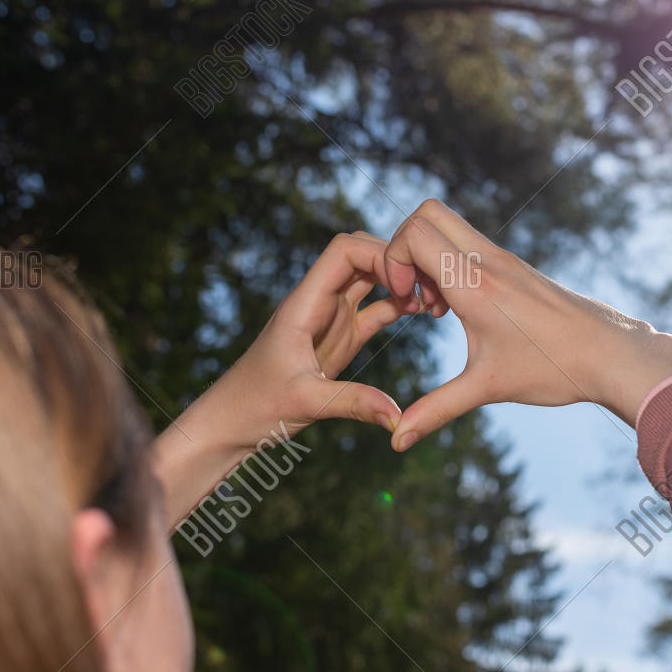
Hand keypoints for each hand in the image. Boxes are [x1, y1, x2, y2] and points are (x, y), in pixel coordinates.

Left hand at [153, 231, 416, 524]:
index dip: (380, 254)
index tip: (407, 283)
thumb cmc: (256, 406)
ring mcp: (331, 316)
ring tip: (438, 299)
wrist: (233, 420)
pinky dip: (399, 305)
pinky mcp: (341, 336)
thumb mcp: (306, 403)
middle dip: (399, 262)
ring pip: (373, 279)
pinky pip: (376, 309)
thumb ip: (353, 403)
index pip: (344, 251)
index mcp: (305, 303)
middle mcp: (319, 301)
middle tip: (433, 287)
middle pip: (363, 255)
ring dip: (403, 282)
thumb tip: (398, 418)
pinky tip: (425, 312)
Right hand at [381, 200, 671, 448]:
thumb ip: (435, 411)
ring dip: (429, 258)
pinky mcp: (516, 267)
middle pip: (428, 213)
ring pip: (450, 226)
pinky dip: (451, 265)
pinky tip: (460, 309)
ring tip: (435, 308)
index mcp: (475, 283)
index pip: (415, 235)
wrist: (612, 354)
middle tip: (412, 295)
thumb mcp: (487, 388)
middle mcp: (489, 260)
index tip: (404, 302)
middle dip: (404, 248)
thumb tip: (396, 442)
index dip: (392, 261)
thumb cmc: (554, 368)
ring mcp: (505, 259)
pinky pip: (470, 245)